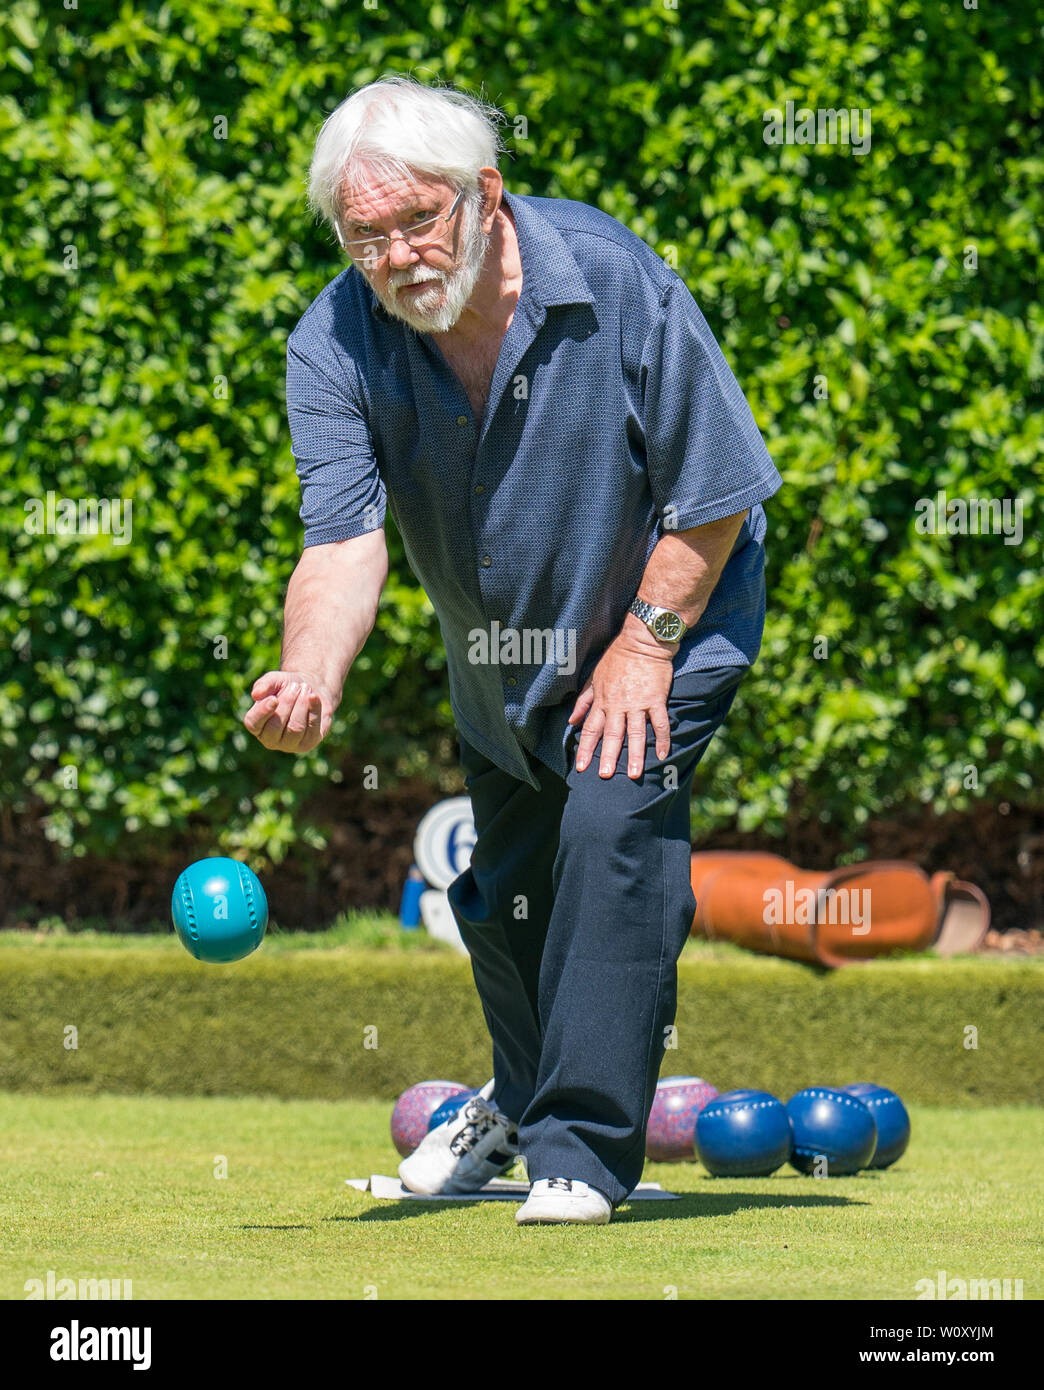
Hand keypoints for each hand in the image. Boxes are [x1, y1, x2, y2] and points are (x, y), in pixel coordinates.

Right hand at [243, 670, 338, 753]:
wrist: (311, 691)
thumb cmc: (287, 687)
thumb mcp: (274, 680)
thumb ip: (264, 684)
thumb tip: (256, 695)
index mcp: (256, 725)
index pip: (253, 723)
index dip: (262, 712)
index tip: (274, 698)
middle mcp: (270, 739)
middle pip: (276, 726)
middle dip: (287, 703)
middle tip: (295, 686)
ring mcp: (290, 744)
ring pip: (295, 729)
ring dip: (301, 705)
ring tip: (306, 689)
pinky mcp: (309, 743)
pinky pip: (312, 730)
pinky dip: (314, 710)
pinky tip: (314, 697)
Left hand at [567, 616, 675, 777]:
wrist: (642, 641)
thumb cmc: (617, 658)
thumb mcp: (593, 678)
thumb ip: (583, 701)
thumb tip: (572, 720)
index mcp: (602, 701)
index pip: (590, 729)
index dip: (585, 748)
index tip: (581, 767)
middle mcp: (618, 705)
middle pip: (611, 735)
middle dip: (607, 756)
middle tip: (605, 776)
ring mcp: (638, 703)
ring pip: (635, 733)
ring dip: (635, 754)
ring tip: (635, 774)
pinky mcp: (656, 699)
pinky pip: (659, 722)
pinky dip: (662, 738)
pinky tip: (663, 755)